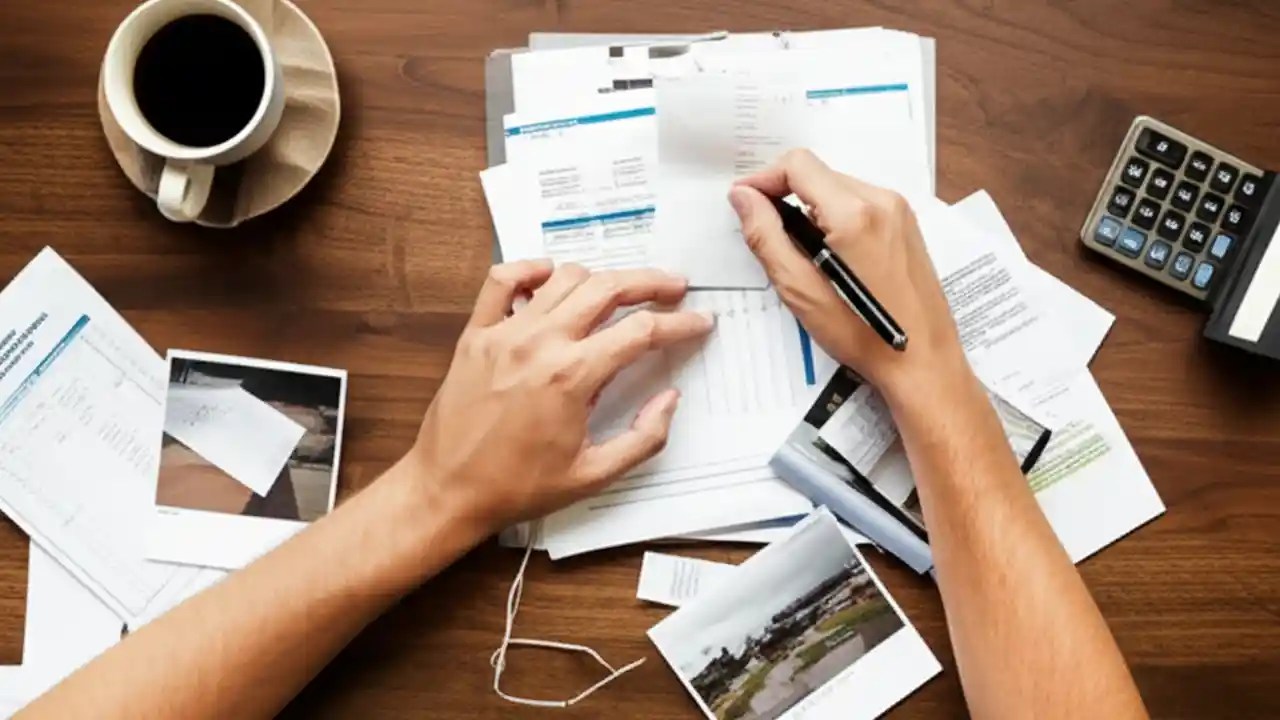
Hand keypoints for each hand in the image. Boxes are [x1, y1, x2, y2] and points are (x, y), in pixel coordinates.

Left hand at [411, 260, 712, 534]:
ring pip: (565, 277)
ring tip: (620, 291)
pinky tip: (551, 276)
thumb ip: (643, 438)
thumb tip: (669, 399)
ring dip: (601, 278)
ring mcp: (505, 333)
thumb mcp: (593, 475)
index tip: (698, 322)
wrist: (448, 491)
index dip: (679, 323)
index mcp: (572, 377)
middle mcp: (540, 343)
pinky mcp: (477, 334)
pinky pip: (503, 279)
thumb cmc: (517, 487)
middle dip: (651, 283)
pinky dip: (531, 269)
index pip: (641, 331)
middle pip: (609, 288)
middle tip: (674, 288)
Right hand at [728, 149, 969, 401]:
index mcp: (854, 213)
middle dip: (785, 196)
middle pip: (817, 175)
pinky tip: (829, 258)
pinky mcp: (906, 226)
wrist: (922, 361)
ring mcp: (898, 212)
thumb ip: (766, 236)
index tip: (745, 204)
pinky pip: (860, 204)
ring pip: (837, 189)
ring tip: (801, 255)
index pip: (798, 165)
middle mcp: (881, 201)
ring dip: (810, 210)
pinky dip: (835, 219)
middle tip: (768, 236)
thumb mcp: (800, 290)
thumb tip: (743, 198)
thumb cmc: (864, 335)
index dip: (763, 179)